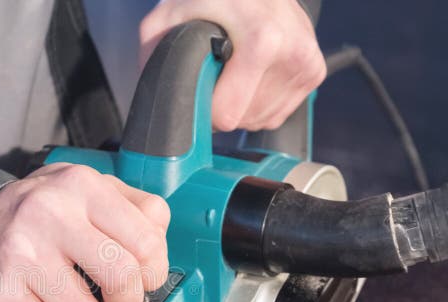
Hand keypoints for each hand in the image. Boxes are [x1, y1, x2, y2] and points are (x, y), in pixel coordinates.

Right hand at [0, 163, 170, 301]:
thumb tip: (159, 242)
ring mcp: (22, 254)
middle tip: (115, 300)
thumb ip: (131, 208)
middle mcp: (49, 213)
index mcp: (81, 186)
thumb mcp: (85, 191)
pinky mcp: (1, 292)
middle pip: (122, 276)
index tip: (142, 278)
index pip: (147, 238)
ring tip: (63, 296)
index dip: (154, 269)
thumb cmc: (39, 215)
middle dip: (126, 300)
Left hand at [139, 0, 326, 131]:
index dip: (204, 107)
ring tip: (234, 72)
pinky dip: (259, 102)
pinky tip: (251, 76)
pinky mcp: (314, 71)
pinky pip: (278, 113)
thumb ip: (154, 55)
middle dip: (222, 104)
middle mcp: (292, 52)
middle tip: (216, 73)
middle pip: (243, 121)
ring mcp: (307, 62)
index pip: (228, 115)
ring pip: (261, 120)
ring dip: (241, 104)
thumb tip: (153, 98)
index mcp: (263, 40)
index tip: (201, 85)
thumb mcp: (170, 15)